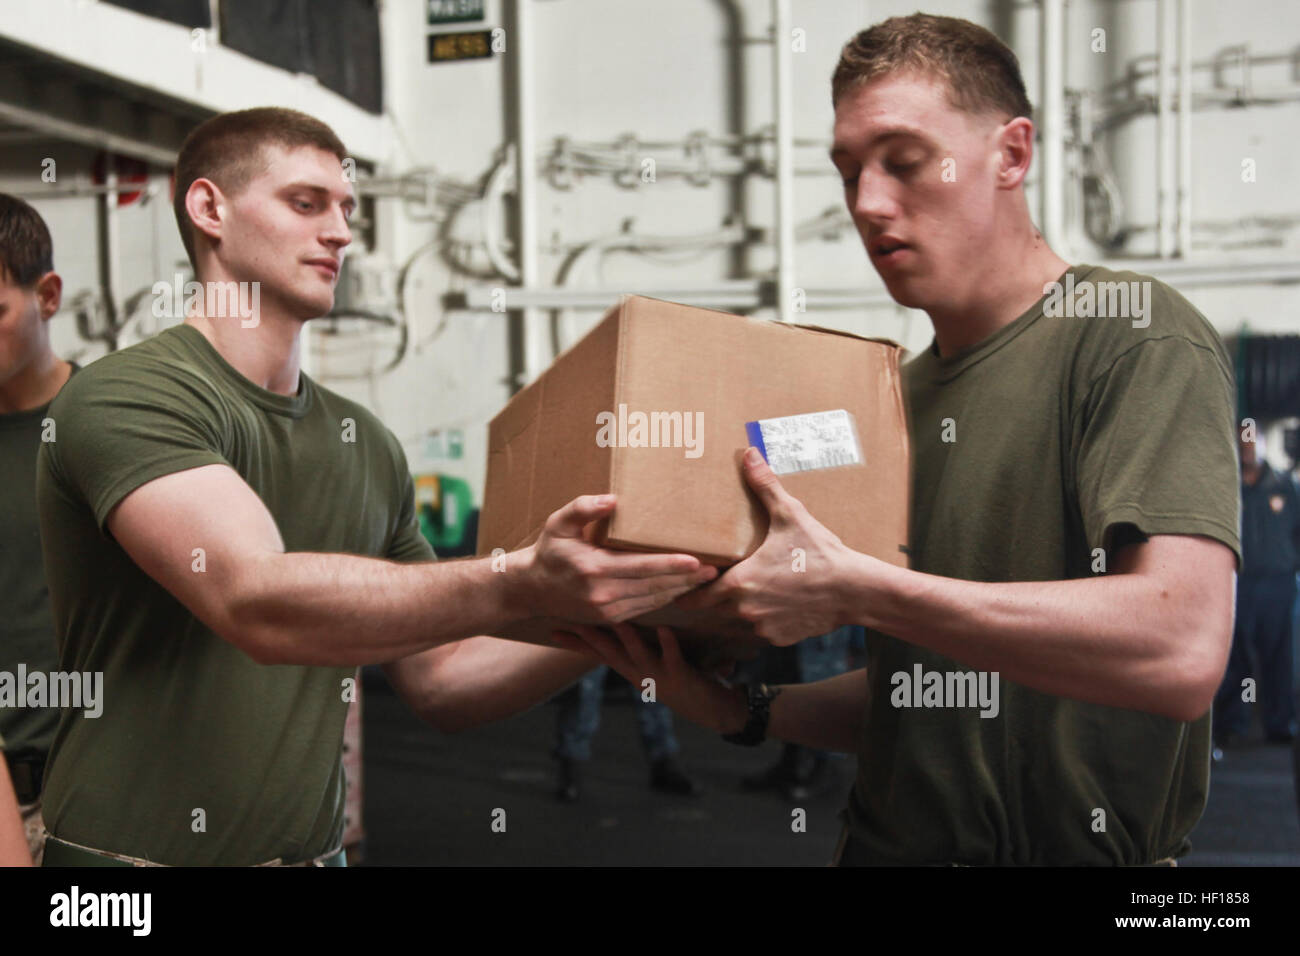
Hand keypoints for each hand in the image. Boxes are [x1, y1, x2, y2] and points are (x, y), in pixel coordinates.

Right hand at [516, 494, 717, 622]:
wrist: (531, 589)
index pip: (643, 568)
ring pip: (654, 600)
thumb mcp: (559, 523)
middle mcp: (603, 594)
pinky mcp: (611, 618)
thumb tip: (612, 500)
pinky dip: (666, 599)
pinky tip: (682, 589)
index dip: (672, 565)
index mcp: (595, 569)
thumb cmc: (549, 550)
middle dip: (687, 579)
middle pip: (655, 587)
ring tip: (706, 579)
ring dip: (681, 591)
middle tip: (715, 569)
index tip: (697, 560)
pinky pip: (645, 608)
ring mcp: (608, 611)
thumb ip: (584, 508)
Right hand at [553, 623, 747, 734]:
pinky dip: (669, 643)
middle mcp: (640, 674)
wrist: (712, 711)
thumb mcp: (653, 666)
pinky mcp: (681, 676)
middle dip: (590, 637)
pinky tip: (666, 629)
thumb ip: (638, 647)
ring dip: (627, 638)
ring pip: (638, 654)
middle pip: (610, 653)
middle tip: (571, 620)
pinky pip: (673, 657)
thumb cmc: (682, 681)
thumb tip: (621, 623)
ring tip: (616, 620)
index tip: (551, 630)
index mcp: (631, 670)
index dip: (575, 643)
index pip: (597, 653)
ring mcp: (659, 676)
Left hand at [677, 448, 865, 644]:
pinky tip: (780, 603)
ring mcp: (763, 627)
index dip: (690, 592)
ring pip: (741, 621)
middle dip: (717, 598)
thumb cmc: (819, 553)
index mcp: (739, 583)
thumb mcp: (790, 515)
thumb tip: (749, 454)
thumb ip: (765, 486)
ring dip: (743, 609)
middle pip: (717, 609)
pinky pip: (765, 630)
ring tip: (754, 591)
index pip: (698, 596)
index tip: (683, 589)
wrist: (854, 590)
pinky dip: (768, 619)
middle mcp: (745, 610)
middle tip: (719, 583)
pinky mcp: (782, 638)